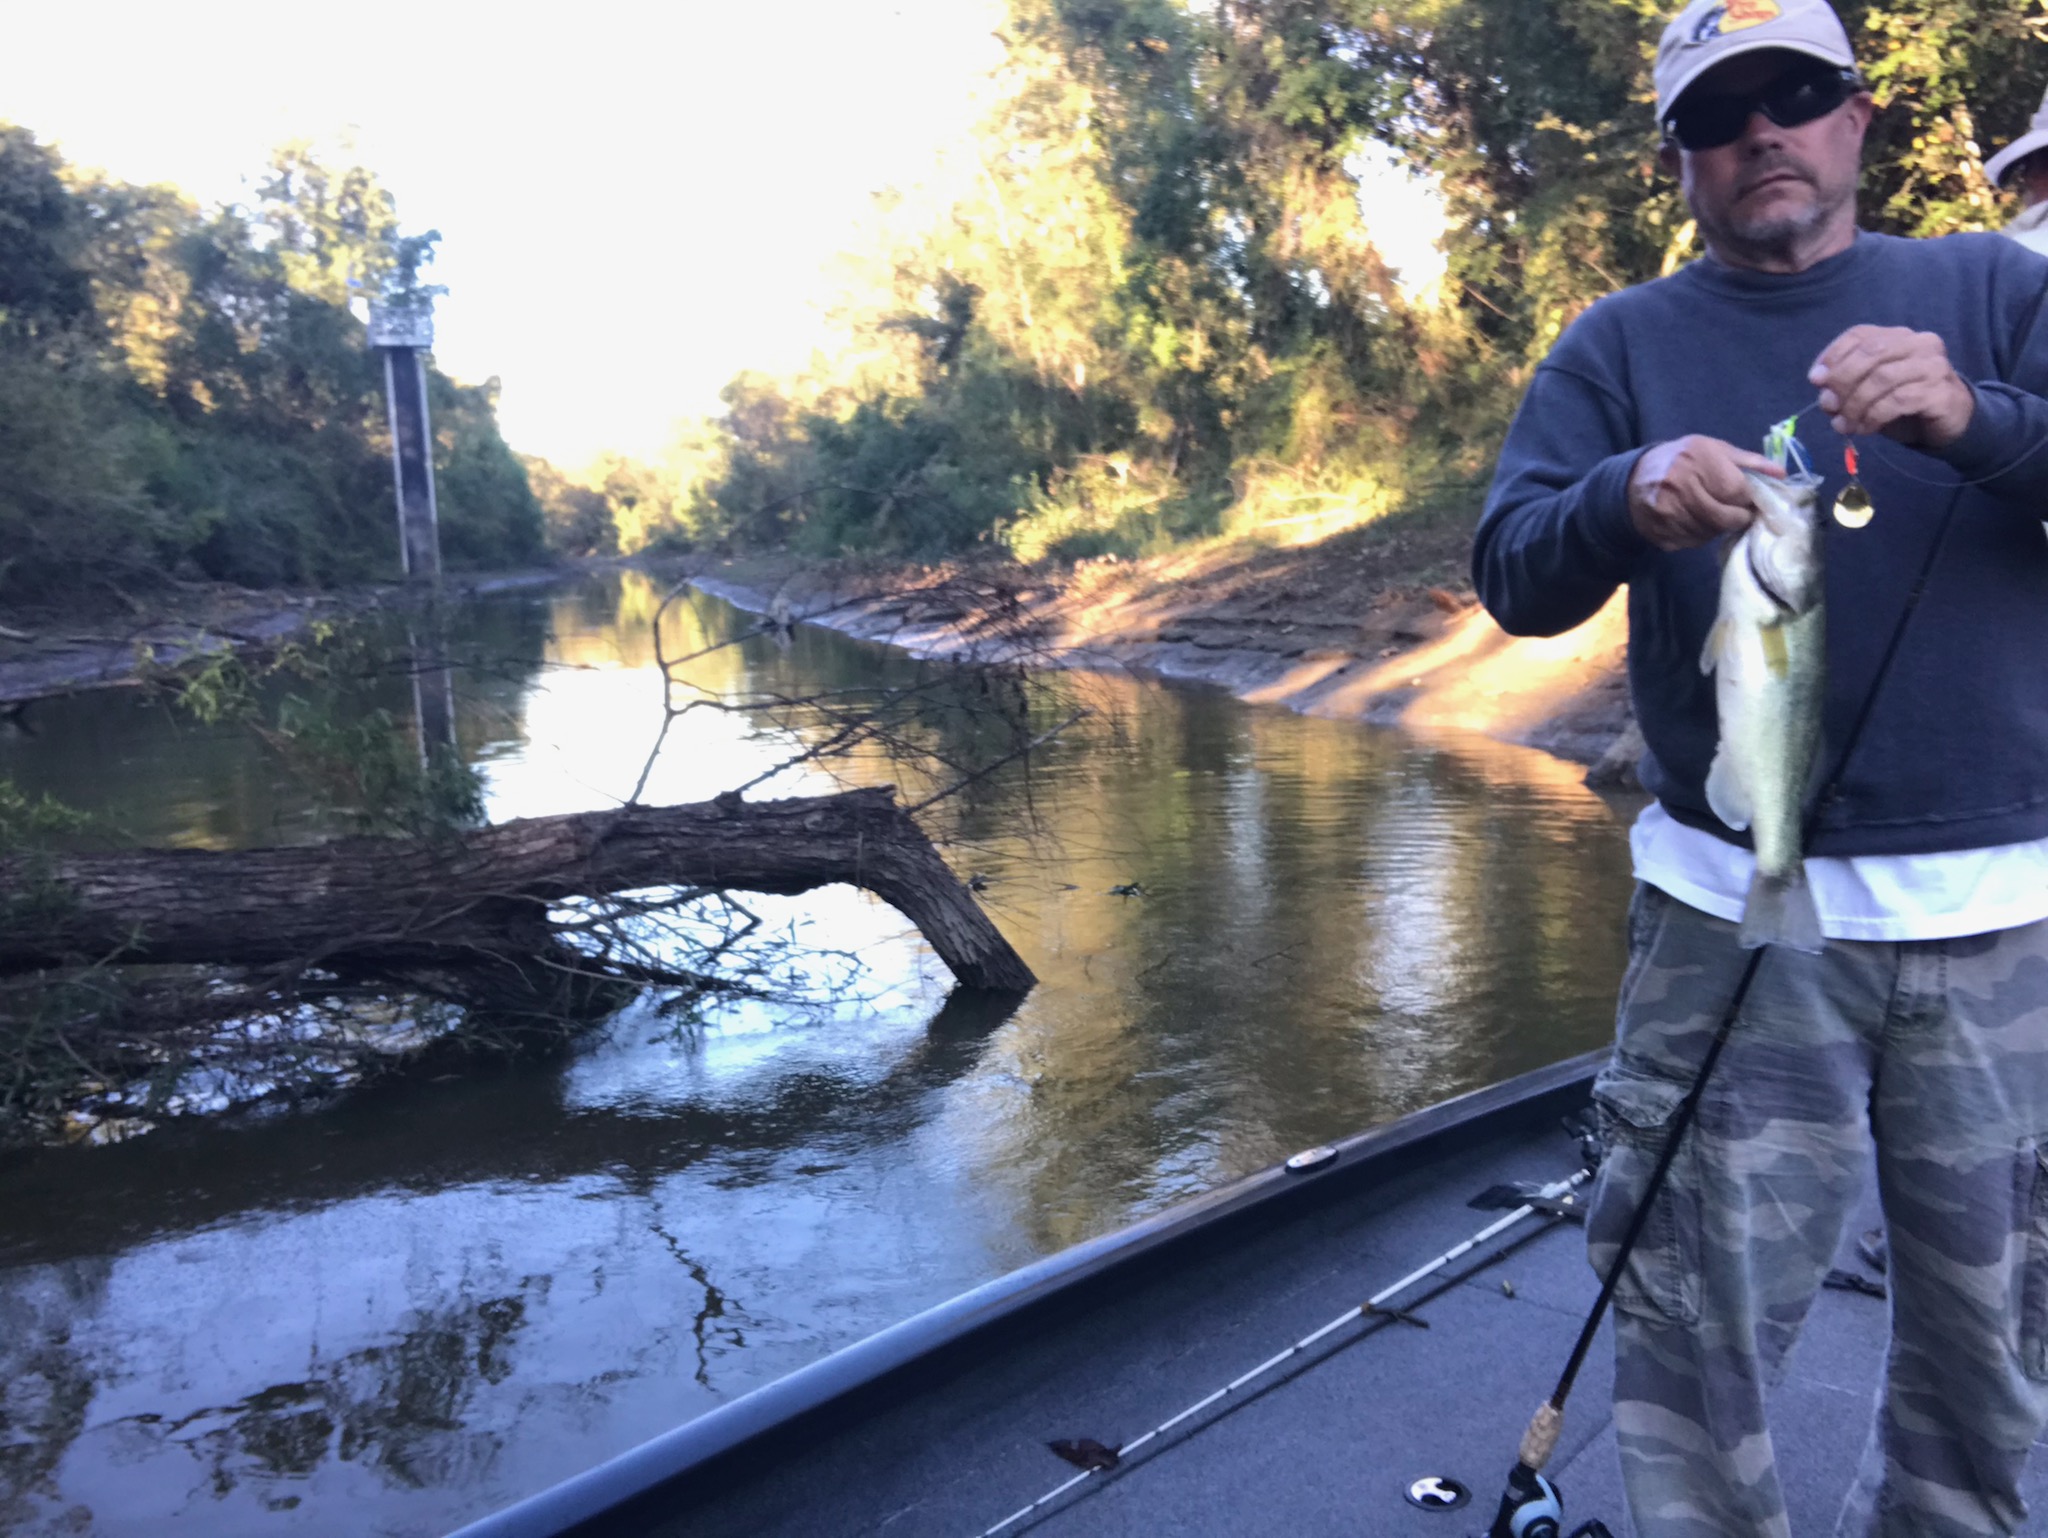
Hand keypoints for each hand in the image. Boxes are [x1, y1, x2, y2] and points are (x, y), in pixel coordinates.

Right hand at [1627, 436, 1783, 550]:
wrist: (1632, 480)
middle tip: (1739, 513)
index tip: (1751, 500)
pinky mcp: (1660, 532)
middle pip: (1724, 516)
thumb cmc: (1680, 460)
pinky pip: (1693, 542)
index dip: (1748, 499)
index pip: (1735, 490)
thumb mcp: (1711, 449)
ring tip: (1714, 513)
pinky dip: (1700, 535)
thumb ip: (1747, 461)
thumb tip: (1781, 473)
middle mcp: (1679, 486)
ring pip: (1709, 532)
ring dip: (1719, 527)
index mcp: (1696, 459)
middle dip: (1737, 517)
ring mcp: (1667, 512)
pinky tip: (1696, 521)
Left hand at [1808, 325, 1974, 447]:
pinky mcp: (1940, 392)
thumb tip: (1822, 391)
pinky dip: (1873, 416)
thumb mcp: (1868, 391)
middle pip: (1871, 353)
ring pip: (1882, 378)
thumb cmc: (1904, 401)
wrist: (1951, 419)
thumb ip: (1844, 387)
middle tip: (1828, 406)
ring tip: (1843, 424)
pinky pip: (1897, 401)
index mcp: (1899, 336)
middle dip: (1842, 380)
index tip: (1815, 380)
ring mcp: (1933, 366)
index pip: (1859, 335)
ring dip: (1855, 404)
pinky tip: (1864, 428)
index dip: (1832, 355)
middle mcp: (1920, 343)